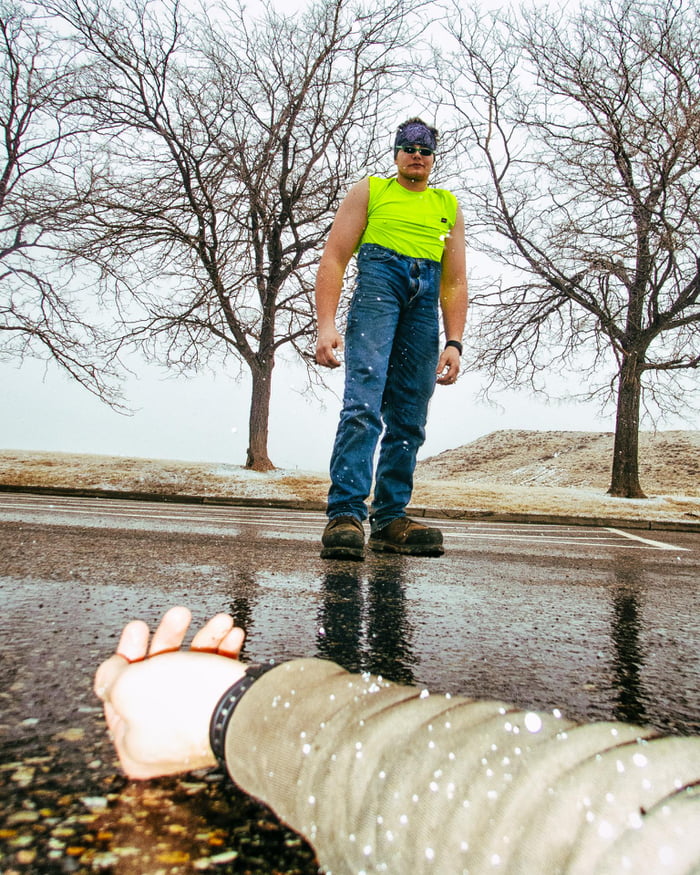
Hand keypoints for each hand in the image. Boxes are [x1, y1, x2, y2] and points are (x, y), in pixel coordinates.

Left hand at [94, 606, 246, 779]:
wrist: (247, 712)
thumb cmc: (186, 705)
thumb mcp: (128, 686)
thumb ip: (111, 677)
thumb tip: (109, 674)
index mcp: (134, 744)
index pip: (119, 693)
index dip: (127, 656)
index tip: (137, 631)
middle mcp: (165, 740)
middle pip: (157, 677)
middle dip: (171, 638)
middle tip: (177, 616)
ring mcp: (196, 727)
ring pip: (191, 672)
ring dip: (205, 639)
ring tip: (220, 620)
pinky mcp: (224, 715)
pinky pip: (217, 677)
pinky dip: (224, 653)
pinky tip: (231, 635)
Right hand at [315, 325, 343, 367]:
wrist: (325, 328)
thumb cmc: (332, 333)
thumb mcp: (339, 339)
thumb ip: (340, 346)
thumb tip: (341, 353)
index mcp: (326, 346)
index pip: (330, 358)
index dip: (335, 363)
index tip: (339, 364)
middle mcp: (320, 349)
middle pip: (325, 361)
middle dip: (332, 365)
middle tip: (338, 365)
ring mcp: (317, 350)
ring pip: (321, 362)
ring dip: (327, 365)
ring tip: (333, 365)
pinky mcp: (316, 351)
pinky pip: (318, 360)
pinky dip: (323, 363)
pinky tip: (328, 363)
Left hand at [436, 346, 459, 384]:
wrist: (454, 349)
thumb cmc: (449, 353)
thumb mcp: (443, 358)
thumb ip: (440, 366)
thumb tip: (437, 373)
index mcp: (454, 366)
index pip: (449, 376)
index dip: (442, 379)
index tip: (437, 380)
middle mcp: (457, 370)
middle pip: (451, 380)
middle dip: (444, 382)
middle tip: (437, 381)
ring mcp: (457, 371)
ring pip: (452, 380)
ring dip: (446, 382)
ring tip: (439, 381)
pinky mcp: (455, 371)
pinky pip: (452, 378)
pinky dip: (448, 380)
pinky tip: (442, 379)